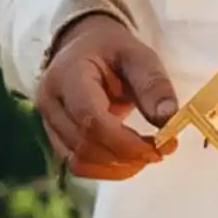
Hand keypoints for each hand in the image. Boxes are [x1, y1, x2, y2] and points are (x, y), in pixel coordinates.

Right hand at [37, 13, 178, 179]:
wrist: (84, 48)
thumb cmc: (112, 51)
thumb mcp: (138, 56)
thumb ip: (154, 85)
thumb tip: (169, 119)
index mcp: (68, 76)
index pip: (90, 119)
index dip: (126, 141)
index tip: (163, 145)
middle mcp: (50, 103)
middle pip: (85, 145)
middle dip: (128, 155)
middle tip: (162, 150)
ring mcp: (48, 123)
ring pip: (80, 161)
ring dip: (119, 167)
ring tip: (148, 154)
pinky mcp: (55, 138)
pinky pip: (78, 164)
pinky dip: (108, 168)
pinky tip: (131, 159)